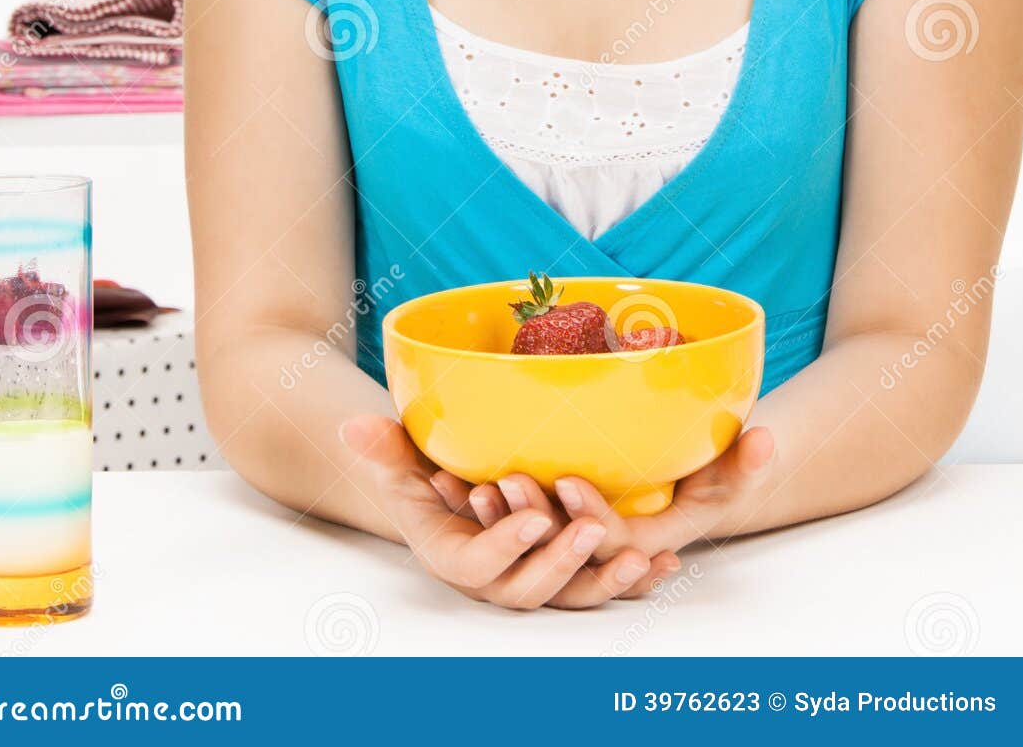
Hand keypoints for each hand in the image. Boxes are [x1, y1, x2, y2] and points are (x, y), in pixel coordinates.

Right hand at [338, 414, 680, 608]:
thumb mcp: (402, 462)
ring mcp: (535, 576)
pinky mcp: (567, 569)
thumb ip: (384, 449)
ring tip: (645, 559)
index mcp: (456, 557)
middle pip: (532, 588)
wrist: (444, 493)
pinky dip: (634, 576)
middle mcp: (498, 578)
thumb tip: (352, 428)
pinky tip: (670, 562)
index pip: (479, 566)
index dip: (506, 546)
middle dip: (563, 562)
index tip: (533, 518)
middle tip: (592, 529)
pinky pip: (601, 581)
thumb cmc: (421, 475)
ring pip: (573, 594)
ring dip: (609, 579)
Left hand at [430, 425, 775, 566]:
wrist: (700, 480)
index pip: (611, 543)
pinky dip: (487, 502)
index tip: (566, 483)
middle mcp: (603, 547)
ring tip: (466, 486)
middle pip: (560, 544)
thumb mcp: (734, 473)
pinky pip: (515, 517)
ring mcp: (575, 533)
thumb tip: (768, 438)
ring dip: (500, 514)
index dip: (587, 519)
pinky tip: (451, 476)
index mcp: (647, 543)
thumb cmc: (719, 478)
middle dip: (533, 516)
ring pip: (530, 536)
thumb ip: (748, 460)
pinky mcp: (553, 515)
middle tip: (506, 481)